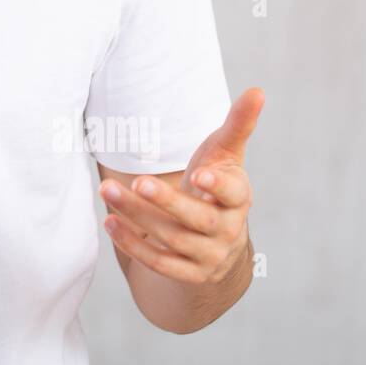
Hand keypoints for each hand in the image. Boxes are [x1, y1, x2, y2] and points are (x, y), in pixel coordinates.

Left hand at [100, 87, 262, 283]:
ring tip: (107, 191)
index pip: (233, 195)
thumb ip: (238, 125)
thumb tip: (257, 90)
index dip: (217, 186)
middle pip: (196, 219)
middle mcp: (228, 231)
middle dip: (165, 201)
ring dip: (137, 216)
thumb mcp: (224, 155)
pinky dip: (132, 244)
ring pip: (171, 239)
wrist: (215, 237)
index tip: (200, 174)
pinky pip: (159, 263)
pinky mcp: (188, 274)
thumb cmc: (214, 183)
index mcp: (239, 199)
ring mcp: (208, 256)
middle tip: (137, 180)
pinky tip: (109, 222)